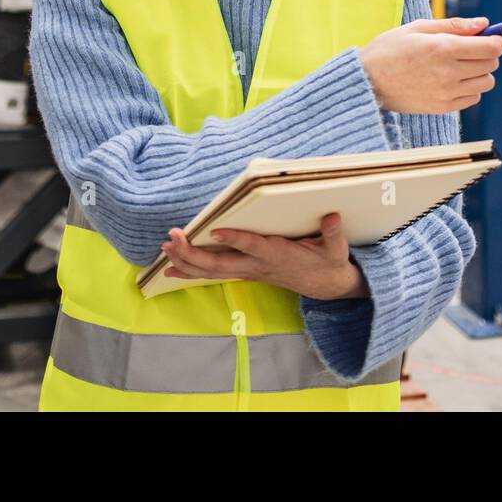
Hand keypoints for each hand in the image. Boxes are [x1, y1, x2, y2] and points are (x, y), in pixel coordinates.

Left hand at [160, 212, 369, 300]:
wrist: (326, 286)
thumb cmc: (329, 262)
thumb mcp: (336, 249)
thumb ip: (333, 234)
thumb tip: (332, 216)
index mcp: (278, 255)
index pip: (253, 246)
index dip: (235, 238)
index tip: (215, 229)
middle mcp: (258, 266)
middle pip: (221, 263)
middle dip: (194, 253)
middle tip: (173, 238)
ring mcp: (249, 271)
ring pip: (212, 270)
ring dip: (186, 261)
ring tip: (165, 249)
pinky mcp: (245, 272)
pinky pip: (213, 274)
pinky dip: (190, 271)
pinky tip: (170, 268)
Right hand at [358, 16, 501, 113]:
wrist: (367, 81)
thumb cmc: (390, 49)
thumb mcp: (418, 27)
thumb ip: (455, 25)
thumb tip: (485, 24)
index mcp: (443, 48)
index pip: (490, 48)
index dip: (498, 40)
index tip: (495, 37)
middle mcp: (448, 73)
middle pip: (491, 64)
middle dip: (487, 53)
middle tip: (471, 47)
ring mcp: (446, 93)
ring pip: (485, 82)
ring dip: (480, 72)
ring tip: (460, 64)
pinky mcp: (442, 107)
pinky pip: (473, 98)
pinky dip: (469, 88)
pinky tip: (452, 79)